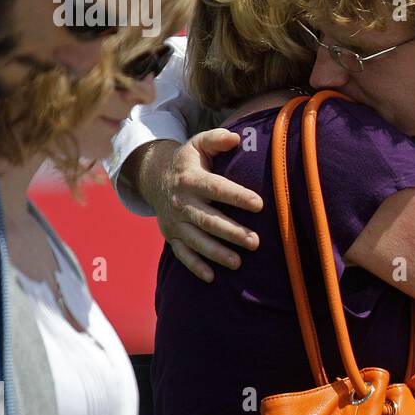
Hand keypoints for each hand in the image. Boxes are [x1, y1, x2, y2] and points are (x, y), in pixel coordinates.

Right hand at [139, 130, 263, 281]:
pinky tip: (211, 277)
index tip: (259, 204)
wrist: (155, 179)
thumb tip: (235, 137)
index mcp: (190, 179)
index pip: (216, 188)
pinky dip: (195, 266)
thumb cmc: (189, 162)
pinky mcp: (172, 236)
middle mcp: (181, 202)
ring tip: (238, 262)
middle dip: (231, 232)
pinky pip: (182, 254)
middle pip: (208, 219)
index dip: (236, 196)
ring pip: (196, 240)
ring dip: (216, 253)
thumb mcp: (198, 144)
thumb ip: (216, 139)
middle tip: (255, 242)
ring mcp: (175, 222)